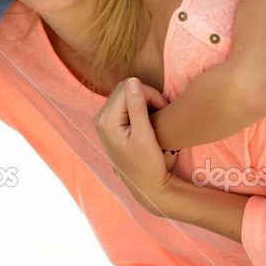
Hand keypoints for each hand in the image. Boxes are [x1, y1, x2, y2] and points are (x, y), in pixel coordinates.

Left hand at [94, 78, 175, 215]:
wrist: (145, 185)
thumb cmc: (147, 164)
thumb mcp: (144, 136)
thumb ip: (138, 107)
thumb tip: (133, 80)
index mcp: (106, 120)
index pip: (129, 88)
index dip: (149, 93)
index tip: (164, 108)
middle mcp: (100, 117)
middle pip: (125, 88)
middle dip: (145, 94)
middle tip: (162, 110)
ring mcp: (103, 120)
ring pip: (125, 94)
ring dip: (142, 99)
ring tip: (156, 115)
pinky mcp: (110, 123)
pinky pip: (124, 103)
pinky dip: (138, 105)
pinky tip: (148, 119)